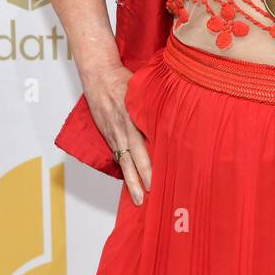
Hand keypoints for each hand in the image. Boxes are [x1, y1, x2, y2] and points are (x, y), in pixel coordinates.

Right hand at [84, 66, 151, 204]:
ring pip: (123, 162)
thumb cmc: (123, 80)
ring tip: (137, 199)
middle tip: (148, 196)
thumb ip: (157, 104)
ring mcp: (113, 134)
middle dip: (141, 178)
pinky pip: (117, 156)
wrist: (98, 75)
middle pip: (133, 158)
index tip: (159, 178)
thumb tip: (177, 116)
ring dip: (130, 181)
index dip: (150, 163)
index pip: (143, 145)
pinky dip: (124, 170)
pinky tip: (131, 183)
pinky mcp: (108, 135)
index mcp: (133, 117)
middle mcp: (122, 129)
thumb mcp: (143, 89)